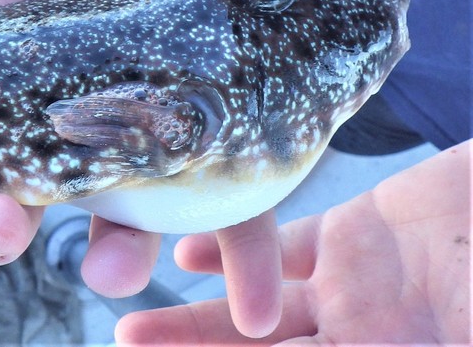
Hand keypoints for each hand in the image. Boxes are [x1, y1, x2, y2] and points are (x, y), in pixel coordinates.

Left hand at [117, 140, 470, 343]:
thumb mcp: (462, 323)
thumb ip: (413, 333)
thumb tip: (335, 342)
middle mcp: (373, 339)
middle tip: (127, 346)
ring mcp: (365, 290)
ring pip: (261, 312)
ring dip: (197, 319)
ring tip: (132, 326)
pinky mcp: (365, 232)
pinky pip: (290, 246)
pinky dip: (239, 249)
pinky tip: (191, 249)